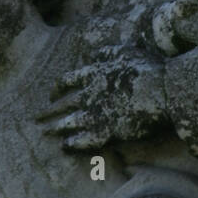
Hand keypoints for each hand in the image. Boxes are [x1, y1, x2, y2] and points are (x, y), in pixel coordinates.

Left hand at [37, 51, 167, 149]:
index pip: (67, 81)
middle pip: (63, 104)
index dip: (57, 88)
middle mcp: (89, 94)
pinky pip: (82, 140)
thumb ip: (106, 52)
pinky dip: (72, 143)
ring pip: (68, 122)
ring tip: (45, 132)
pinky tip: (64, 146)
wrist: (161, 91)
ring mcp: (95, 114)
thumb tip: (93, 54)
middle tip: (36, 118)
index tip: (52, 95)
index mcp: (93, 73)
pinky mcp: (105, 131)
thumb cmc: (147, 68)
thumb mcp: (125, 51)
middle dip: (48, 111)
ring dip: (56, 127)